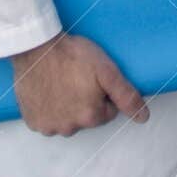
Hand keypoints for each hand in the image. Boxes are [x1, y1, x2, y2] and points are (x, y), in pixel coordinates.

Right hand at [12, 32, 149, 136]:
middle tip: (77, 77)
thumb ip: (127, 96)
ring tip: (62, 82)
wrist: (37, 47)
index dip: (103, 93)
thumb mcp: (107, 70)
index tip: (93, 78)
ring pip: (66, 120)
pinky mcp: (32, 121)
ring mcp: (48, 126)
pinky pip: (46, 119)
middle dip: (85, 101)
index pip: (107, 111)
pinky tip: (48, 90)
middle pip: (86, 117)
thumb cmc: (73, 55)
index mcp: (90, 117)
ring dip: (66, 107)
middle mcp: (69, 128)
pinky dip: (48, 108)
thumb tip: (144, 118)